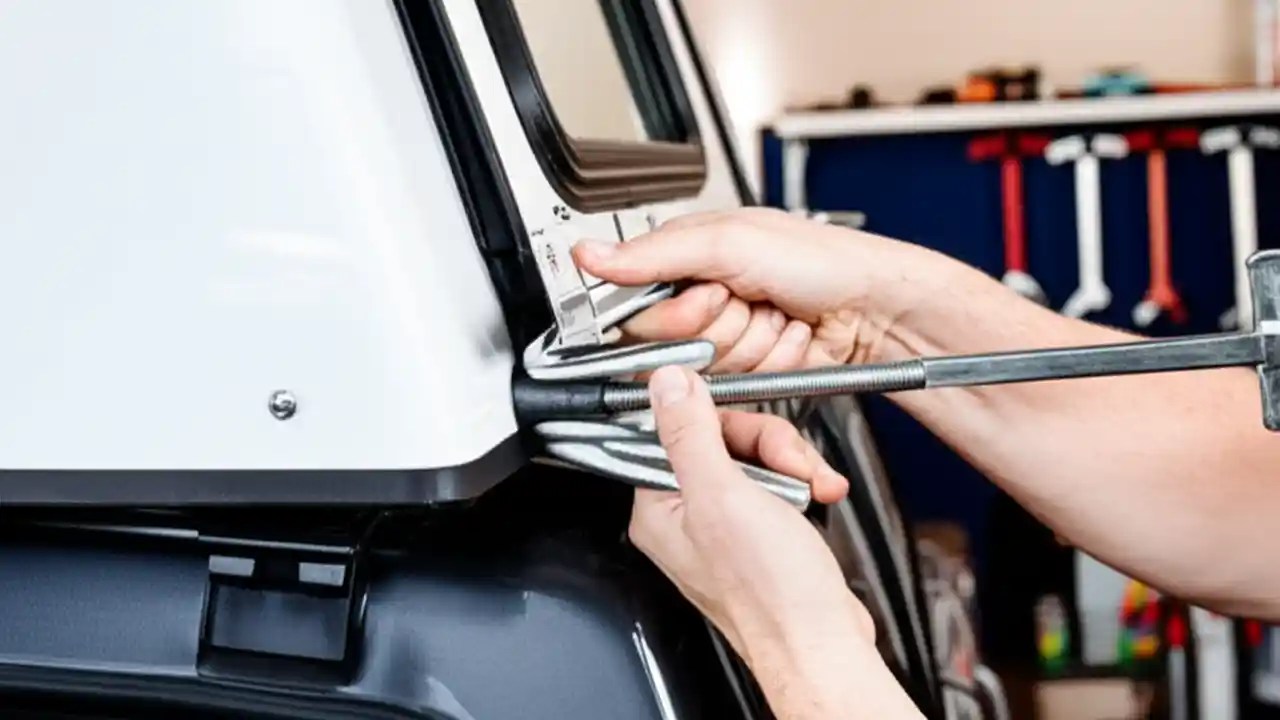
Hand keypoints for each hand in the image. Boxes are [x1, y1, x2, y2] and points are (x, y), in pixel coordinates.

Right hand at [574, 208, 953, 372]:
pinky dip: (771, 362)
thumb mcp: (730, 241)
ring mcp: (729, 335)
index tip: (705, 300)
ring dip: (751, 343)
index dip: (669, 315)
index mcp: (686, 256)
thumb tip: (589, 254)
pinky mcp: (751, 370)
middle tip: (746, 302)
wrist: (875, 303)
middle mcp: (703, 296)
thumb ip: (653, 254)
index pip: (637, 306)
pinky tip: (789, 338)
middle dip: (718, 326)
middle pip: (672, 342)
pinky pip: (739, 385)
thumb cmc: (819, 257)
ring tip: (777, 316)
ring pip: (708, 367)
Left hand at [630, 365, 872, 679]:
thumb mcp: (723, 496)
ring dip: (793, 464)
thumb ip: (690, 433)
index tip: (749, 418)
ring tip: (812, 488)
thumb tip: (666, 384)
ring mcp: (724, 525)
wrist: (821, 644)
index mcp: (657, 507)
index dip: (721, 418)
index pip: (678, 429)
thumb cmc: (770, 594)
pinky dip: (803, 485)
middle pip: (722, 438)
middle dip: (770, 446)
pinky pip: (777, 483)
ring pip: (756, 456)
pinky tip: (819, 497)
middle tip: (791, 466)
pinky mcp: (760, 533)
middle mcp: (685, 516)